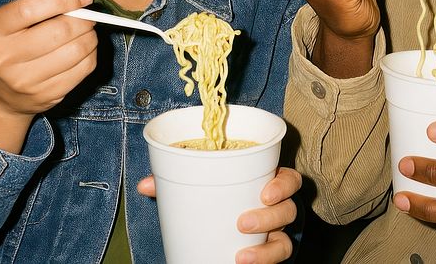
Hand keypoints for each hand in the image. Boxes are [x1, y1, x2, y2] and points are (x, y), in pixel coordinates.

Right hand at [0, 0, 96, 151]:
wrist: (3, 94)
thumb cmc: (13, 44)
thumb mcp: (13, 18)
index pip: (30, 8)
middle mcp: (3, 57)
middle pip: (58, 31)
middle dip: (83, 19)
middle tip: (89, 16)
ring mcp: (24, 80)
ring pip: (75, 51)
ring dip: (90, 37)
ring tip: (87, 32)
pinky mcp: (45, 96)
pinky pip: (82, 70)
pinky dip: (91, 55)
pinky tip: (84, 50)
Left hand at [138, 166, 302, 263]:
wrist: (219, 232)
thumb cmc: (214, 200)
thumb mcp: (199, 190)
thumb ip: (175, 185)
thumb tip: (145, 185)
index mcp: (265, 183)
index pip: (289, 179)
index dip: (284, 184)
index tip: (266, 191)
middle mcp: (276, 209)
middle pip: (289, 209)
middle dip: (270, 217)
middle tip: (243, 222)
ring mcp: (274, 234)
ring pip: (284, 240)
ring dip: (267, 250)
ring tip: (242, 256)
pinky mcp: (268, 253)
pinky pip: (276, 260)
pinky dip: (262, 263)